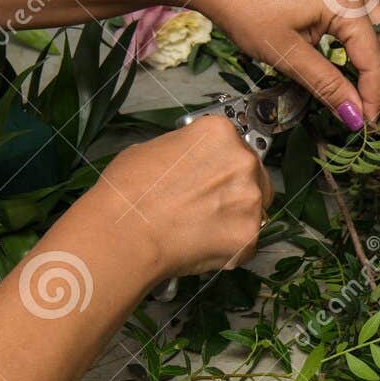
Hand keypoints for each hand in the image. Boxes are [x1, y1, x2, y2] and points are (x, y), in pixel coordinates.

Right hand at [80, 117, 273, 284]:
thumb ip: (187, 153)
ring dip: (235, 218)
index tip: (212, 178)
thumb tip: (192, 164)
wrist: (124, 233)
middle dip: (237, 191)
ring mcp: (250, 200)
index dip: (222, 165)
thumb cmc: (129, 191)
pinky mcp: (249, 236)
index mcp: (220, 133)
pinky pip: (247, 241)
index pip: (236, 146)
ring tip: (202, 228)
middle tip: (210, 205)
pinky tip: (203, 245)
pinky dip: (230, 246)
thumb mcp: (153, 149)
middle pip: (255, 177)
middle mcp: (243, 162)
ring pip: (254, 210)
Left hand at [194, 0, 379, 129]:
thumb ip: (327, 85)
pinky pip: (363, 24)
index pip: (374, 59)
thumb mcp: (288, 54)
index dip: (375, 97)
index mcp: (348, 3)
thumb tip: (357, 117)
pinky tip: (359, 72)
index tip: (369, 126)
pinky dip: (368, 50)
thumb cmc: (246, 8)